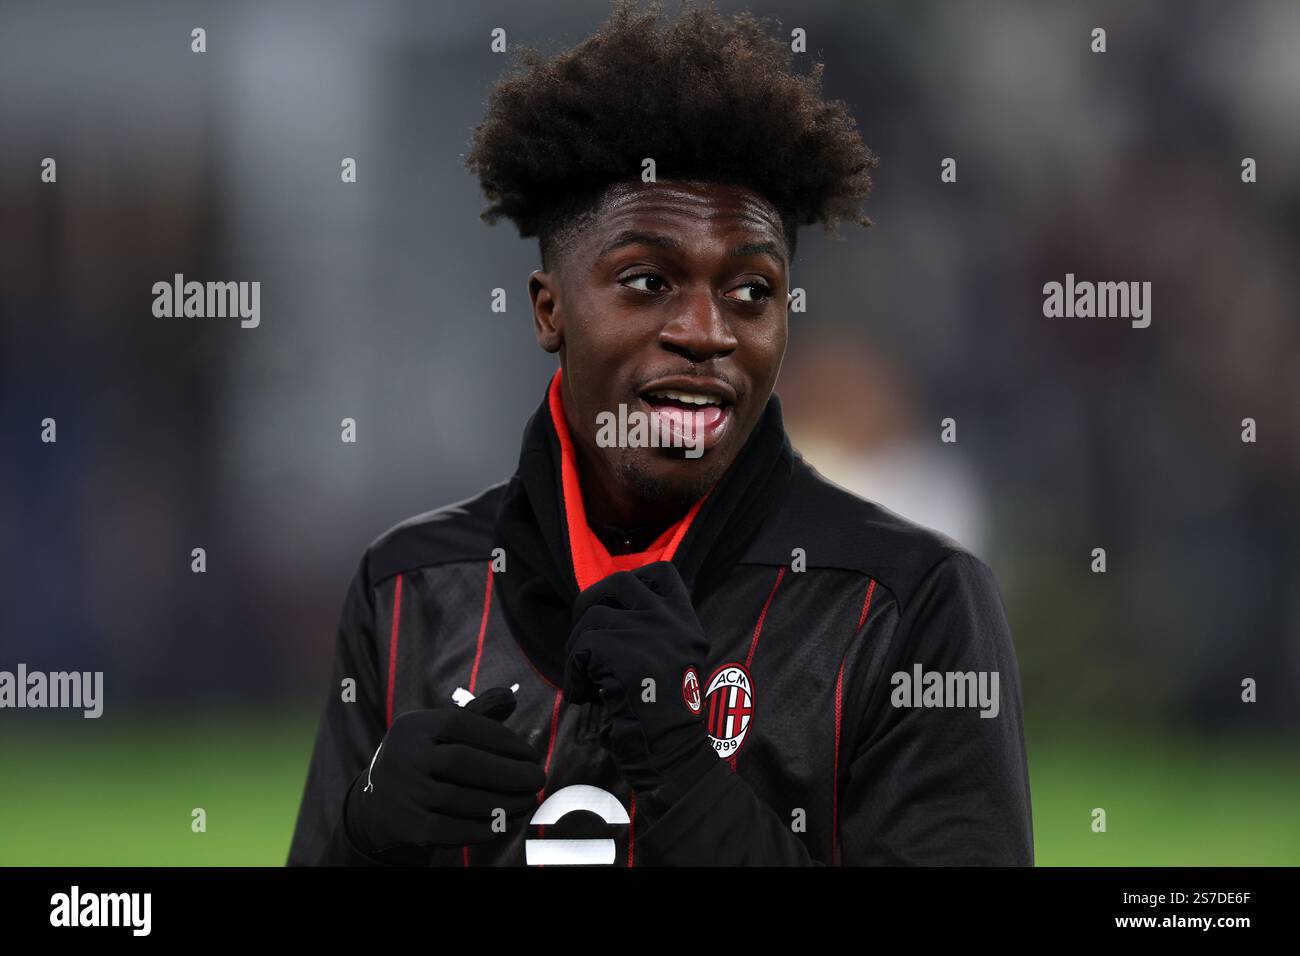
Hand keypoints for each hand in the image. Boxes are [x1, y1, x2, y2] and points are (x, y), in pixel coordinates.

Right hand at [343, 688, 545, 863]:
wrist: (376, 805)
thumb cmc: (424, 760)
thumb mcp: (438, 732)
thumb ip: (476, 714)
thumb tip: (510, 698)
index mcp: (414, 726)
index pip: (462, 724)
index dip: (502, 739)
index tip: (531, 754)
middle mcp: (404, 756)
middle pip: (462, 762)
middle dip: (508, 772)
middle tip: (538, 779)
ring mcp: (403, 792)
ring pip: (459, 799)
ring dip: (502, 802)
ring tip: (528, 801)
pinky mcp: (406, 826)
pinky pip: (449, 830)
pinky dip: (480, 827)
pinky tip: (504, 823)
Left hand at [564, 562, 718, 814]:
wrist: (672, 756)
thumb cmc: (666, 722)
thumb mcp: (674, 665)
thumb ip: (652, 635)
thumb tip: (605, 612)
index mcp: (688, 624)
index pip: (663, 573)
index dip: (632, 582)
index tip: (615, 606)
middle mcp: (672, 622)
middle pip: (618, 582)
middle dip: (591, 604)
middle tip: (585, 637)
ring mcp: (649, 634)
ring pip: (592, 620)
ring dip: (578, 651)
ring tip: (587, 683)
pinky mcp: (623, 652)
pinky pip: (580, 650)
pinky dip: (573, 675)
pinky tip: (584, 697)